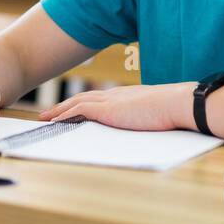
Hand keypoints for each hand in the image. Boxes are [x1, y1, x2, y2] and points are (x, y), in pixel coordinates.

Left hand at [39, 83, 194, 131]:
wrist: (178, 103)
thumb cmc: (174, 111)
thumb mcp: (155, 114)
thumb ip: (145, 118)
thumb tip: (147, 127)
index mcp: (126, 96)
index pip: (98, 98)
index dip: (83, 103)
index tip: (73, 108)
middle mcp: (114, 95)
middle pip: (83, 98)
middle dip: (65, 106)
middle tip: (50, 113)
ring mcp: (110, 100)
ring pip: (76, 102)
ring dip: (59, 110)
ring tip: (45, 117)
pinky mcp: (107, 109)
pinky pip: (79, 110)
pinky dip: (65, 114)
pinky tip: (55, 121)